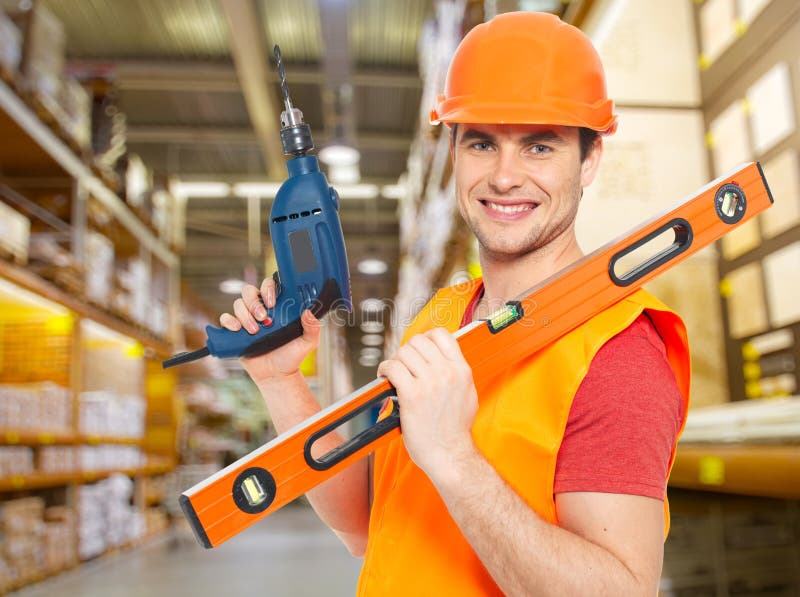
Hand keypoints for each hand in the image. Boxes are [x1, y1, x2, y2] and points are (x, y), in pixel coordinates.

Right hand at [219, 277, 321, 383]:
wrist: (277, 376)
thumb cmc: (291, 357)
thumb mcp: (307, 343)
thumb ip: (312, 328)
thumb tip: (308, 312)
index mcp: (278, 307)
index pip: (269, 286)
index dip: (268, 288)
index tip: (272, 302)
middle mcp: (261, 310)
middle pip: (249, 292)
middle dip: (254, 303)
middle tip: (263, 318)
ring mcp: (247, 319)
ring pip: (238, 304)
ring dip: (245, 315)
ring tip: (255, 331)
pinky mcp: (236, 332)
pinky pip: (225, 318)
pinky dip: (229, 321)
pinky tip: (237, 329)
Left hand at [377, 327, 478, 483]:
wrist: (450, 455)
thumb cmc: (455, 431)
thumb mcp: (467, 395)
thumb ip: (456, 375)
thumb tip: (443, 360)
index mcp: (461, 371)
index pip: (441, 335)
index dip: (425, 338)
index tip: (418, 348)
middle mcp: (447, 373)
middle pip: (418, 342)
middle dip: (407, 350)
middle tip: (402, 363)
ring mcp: (430, 383)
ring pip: (404, 353)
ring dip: (394, 360)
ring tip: (392, 371)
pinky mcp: (413, 395)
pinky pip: (393, 368)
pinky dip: (384, 369)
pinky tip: (384, 377)